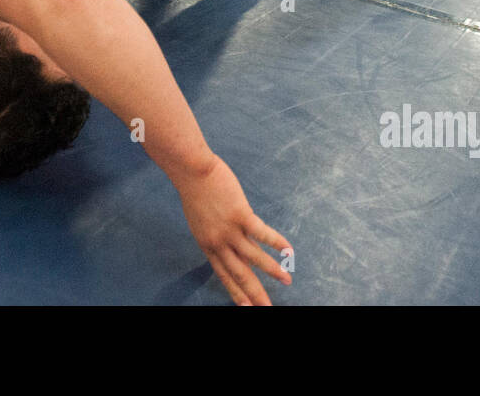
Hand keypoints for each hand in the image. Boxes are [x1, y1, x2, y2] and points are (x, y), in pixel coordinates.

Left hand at [175, 155, 291, 305]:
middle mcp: (218, 242)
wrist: (191, 171)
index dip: (235, 292)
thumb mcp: (201, 220)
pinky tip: (288, 251)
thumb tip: (235, 241)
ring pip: (254, 257)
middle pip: (240, 274)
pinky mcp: (240, 215)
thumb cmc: (195, 190)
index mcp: (207, 245)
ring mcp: (229, 230)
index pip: (224, 275)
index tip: (246, 307)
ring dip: (272, 270)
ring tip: (286, 281)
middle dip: (255, 293)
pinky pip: (261, 233)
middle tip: (267, 308)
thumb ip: (218, 234)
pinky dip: (276, 242)